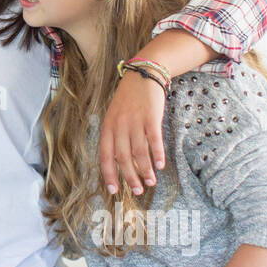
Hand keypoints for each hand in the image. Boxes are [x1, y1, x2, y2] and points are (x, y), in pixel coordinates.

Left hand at [98, 70, 166, 196]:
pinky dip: (157, 154)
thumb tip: (120, 161)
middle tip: (137, 191)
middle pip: (123, 157)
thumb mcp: (114, 115)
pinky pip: (153, 140)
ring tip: (151, 182)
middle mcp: (119, 126)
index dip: (109, 174)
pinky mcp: (151, 117)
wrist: (143, 75)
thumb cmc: (128, 99)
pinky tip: (160, 165)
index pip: (105, 156)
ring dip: (145, 170)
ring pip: (139, 152)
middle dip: (130, 177)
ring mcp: (135, 121)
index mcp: (108, 127)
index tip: (114, 190)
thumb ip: (115, 136)